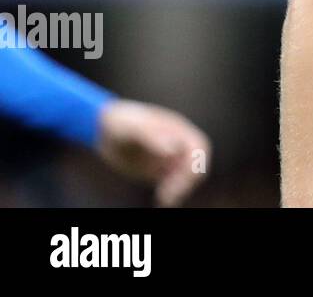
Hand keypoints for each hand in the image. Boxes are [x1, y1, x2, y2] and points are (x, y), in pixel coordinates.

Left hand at [96, 99, 211, 205]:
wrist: (103, 129)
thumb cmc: (120, 123)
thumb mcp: (134, 127)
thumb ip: (152, 136)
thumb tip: (172, 151)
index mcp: (178, 130)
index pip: (199, 148)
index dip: (195, 163)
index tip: (181, 177)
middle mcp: (177, 144)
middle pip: (196, 165)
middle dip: (187, 181)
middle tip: (169, 194)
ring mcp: (168, 159)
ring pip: (185, 177)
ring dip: (180, 190)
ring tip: (164, 199)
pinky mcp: (158, 171)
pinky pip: (171, 184)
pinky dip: (170, 194)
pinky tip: (161, 200)